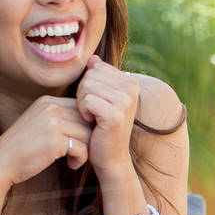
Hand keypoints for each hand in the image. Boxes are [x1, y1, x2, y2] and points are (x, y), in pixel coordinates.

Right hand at [0, 96, 91, 185]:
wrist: (0, 163)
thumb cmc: (23, 148)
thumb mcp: (39, 123)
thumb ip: (60, 117)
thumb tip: (93, 120)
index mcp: (47, 101)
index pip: (82, 108)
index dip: (86, 126)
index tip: (80, 140)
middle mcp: (51, 107)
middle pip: (88, 120)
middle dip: (88, 138)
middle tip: (79, 152)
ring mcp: (52, 123)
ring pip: (88, 134)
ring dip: (86, 150)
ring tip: (74, 159)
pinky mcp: (55, 140)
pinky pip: (82, 148)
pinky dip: (80, 159)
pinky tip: (71, 164)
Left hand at [76, 55, 139, 178]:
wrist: (111, 157)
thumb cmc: (102, 127)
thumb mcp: (102, 99)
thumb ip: (99, 77)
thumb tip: (93, 58)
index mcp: (130, 81)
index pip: (96, 67)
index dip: (89, 86)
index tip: (98, 104)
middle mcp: (131, 88)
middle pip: (90, 75)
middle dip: (84, 93)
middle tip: (94, 112)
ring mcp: (125, 101)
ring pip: (86, 87)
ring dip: (82, 104)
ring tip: (93, 117)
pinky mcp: (115, 114)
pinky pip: (86, 101)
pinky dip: (83, 113)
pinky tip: (92, 123)